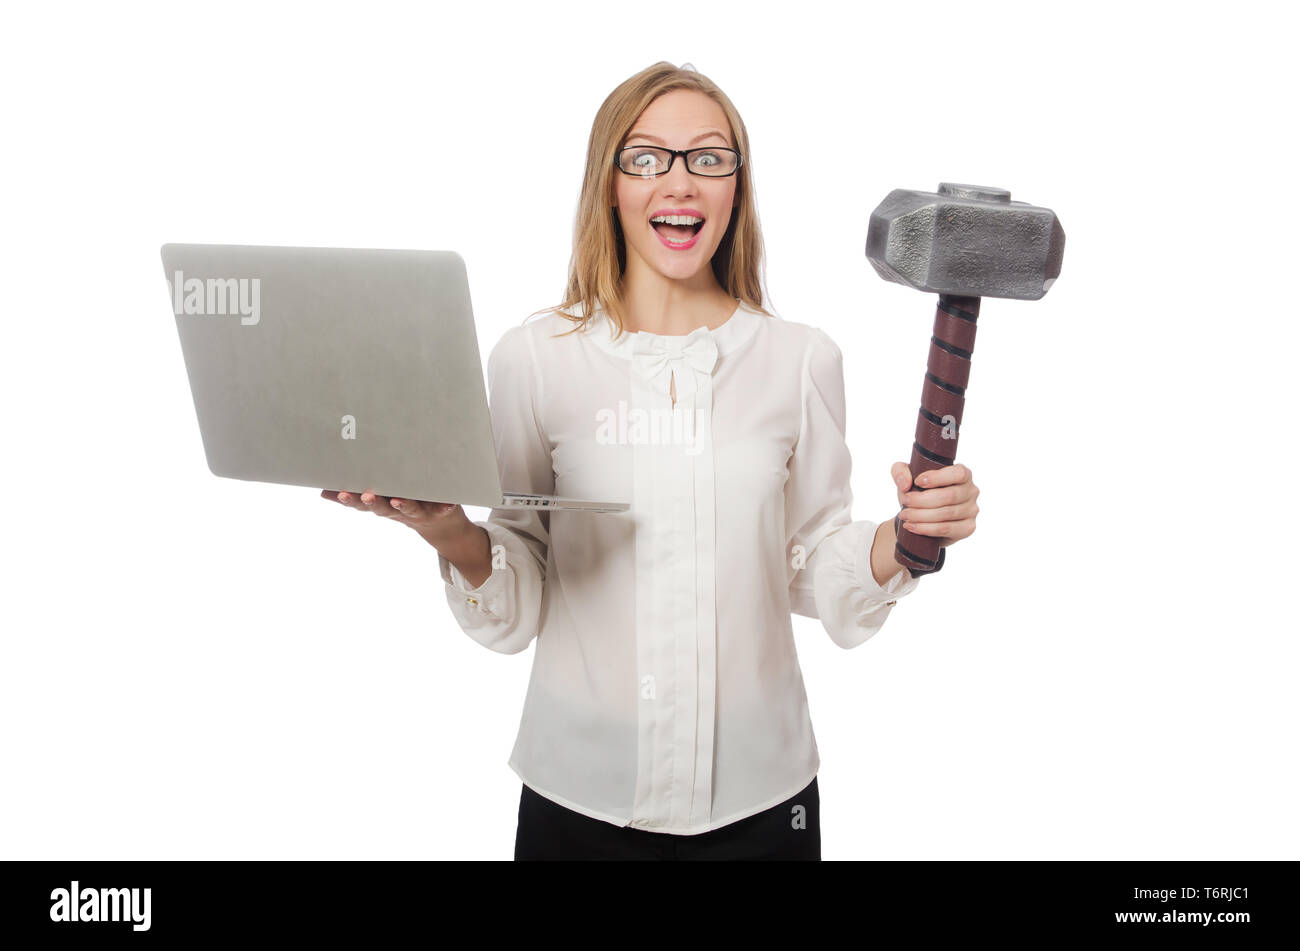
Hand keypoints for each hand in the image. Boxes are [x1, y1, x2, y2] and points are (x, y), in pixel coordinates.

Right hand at [321, 488, 465, 542]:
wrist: (442, 525)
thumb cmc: (408, 503)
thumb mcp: (384, 498)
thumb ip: (360, 491)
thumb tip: (324, 489)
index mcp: (383, 505)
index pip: (360, 504)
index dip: (348, 500)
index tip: (336, 493)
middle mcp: (398, 511)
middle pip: (381, 509)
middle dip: (370, 503)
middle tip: (362, 496)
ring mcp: (419, 513)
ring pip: (408, 510)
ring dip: (402, 506)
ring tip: (398, 501)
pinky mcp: (440, 511)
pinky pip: (442, 509)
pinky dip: (444, 507)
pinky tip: (447, 503)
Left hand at [890, 462, 978, 548]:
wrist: (920, 517)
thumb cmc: (918, 492)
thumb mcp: (906, 476)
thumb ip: (900, 471)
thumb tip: (905, 484)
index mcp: (963, 474)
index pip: (957, 473)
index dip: (937, 478)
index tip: (918, 482)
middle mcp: (971, 491)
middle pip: (949, 496)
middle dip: (922, 500)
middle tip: (905, 501)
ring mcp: (972, 511)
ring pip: (946, 514)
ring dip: (921, 515)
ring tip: (905, 515)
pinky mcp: (967, 528)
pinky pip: (946, 529)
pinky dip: (926, 529)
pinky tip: (912, 526)